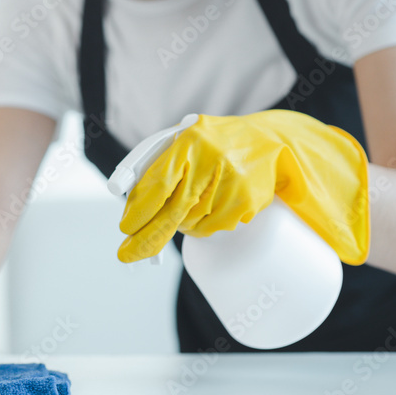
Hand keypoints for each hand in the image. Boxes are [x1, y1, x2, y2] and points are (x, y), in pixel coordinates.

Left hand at [117, 110, 369, 264]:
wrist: (270, 141)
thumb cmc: (214, 144)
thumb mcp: (183, 142)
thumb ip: (156, 167)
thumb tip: (130, 207)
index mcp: (189, 140)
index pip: (158, 182)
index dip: (139, 210)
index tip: (125, 227)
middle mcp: (212, 159)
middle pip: (172, 211)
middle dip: (147, 237)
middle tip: (127, 254)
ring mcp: (233, 183)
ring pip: (189, 223)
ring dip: (179, 224)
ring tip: (191, 201)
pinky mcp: (247, 202)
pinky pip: (211, 227)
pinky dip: (202, 225)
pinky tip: (209, 206)